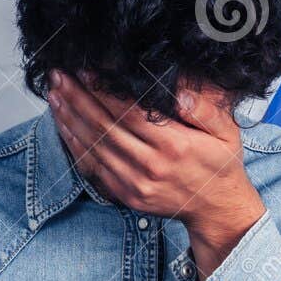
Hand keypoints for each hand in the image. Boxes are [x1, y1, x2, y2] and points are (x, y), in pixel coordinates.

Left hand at [47, 71, 265, 276]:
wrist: (216, 209)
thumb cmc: (220, 164)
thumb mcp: (226, 132)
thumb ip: (204, 110)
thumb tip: (179, 92)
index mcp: (173, 145)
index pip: (128, 112)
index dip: (103, 90)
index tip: (84, 71)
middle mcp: (150, 165)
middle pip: (104, 127)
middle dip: (77, 99)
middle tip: (58, 76)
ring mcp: (134, 183)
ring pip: (93, 146)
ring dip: (70, 119)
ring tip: (54, 96)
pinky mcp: (125, 194)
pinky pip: (93, 167)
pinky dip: (75, 145)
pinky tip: (64, 126)